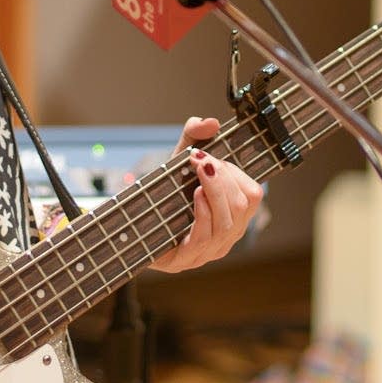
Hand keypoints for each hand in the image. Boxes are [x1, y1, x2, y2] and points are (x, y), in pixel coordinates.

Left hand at [148, 116, 264, 273]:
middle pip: (242, 206)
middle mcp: (227, 235)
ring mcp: (209, 251)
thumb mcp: (179, 162)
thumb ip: (193, 136)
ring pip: (227, 223)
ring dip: (215, 191)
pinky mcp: (187, 260)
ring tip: (200, 170)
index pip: (252, 194)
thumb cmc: (163, 196)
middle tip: (201, 159)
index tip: (210, 156)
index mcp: (233, 214)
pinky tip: (195, 195)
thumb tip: (210, 122)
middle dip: (223, 178)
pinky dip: (204, 213)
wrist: (129, 226)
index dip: (235, 172)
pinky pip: (205, 238)